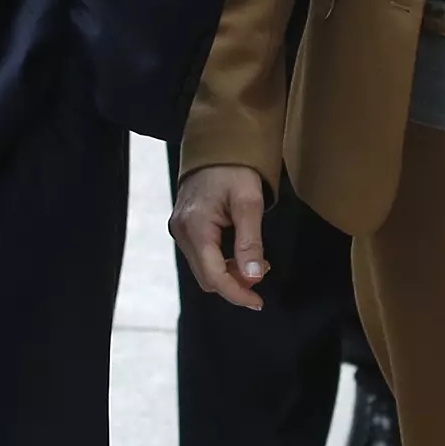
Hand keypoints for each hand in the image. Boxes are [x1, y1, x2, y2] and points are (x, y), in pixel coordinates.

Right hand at [169, 162, 270, 310]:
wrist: (217, 143)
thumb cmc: (234, 167)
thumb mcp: (249, 202)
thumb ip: (250, 242)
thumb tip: (253, 278)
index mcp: (196, 226)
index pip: (214, 276)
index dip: (237, 293)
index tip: (258, 302)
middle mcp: (181, 231)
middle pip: (206, 277)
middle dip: (235, 284)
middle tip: (264, 271)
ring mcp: (180, 229)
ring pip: (203, 269)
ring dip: (229, 273)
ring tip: (256, 261)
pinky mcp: (184, 227)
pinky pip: (201, 256)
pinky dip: (221, 262)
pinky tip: (240, 252)